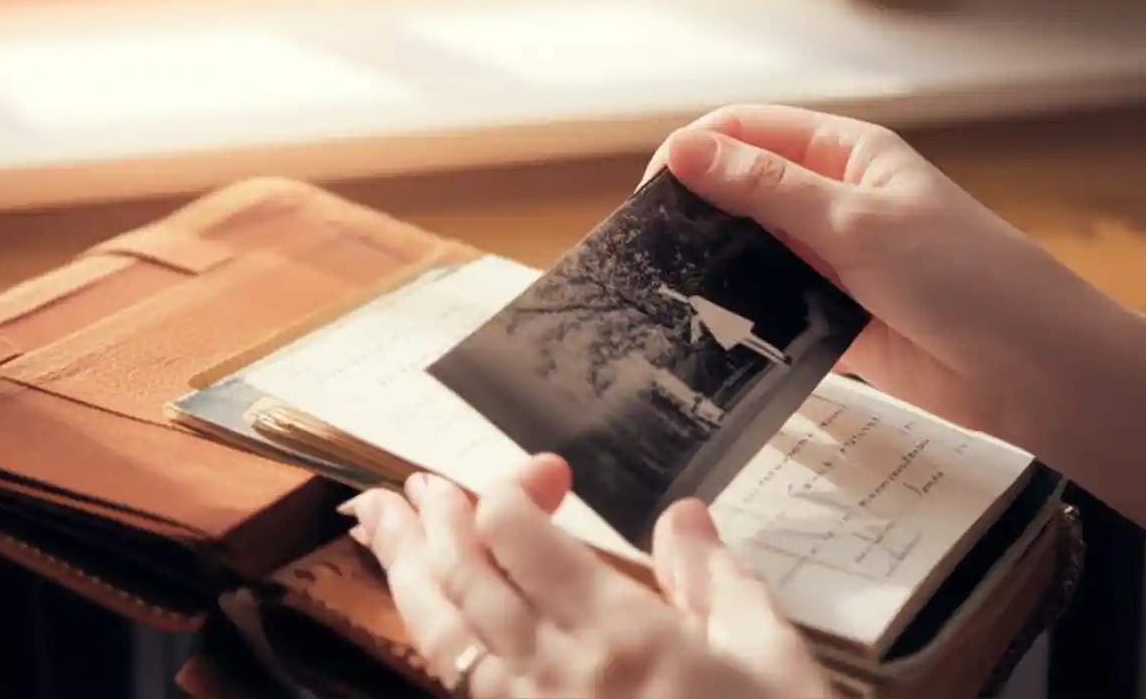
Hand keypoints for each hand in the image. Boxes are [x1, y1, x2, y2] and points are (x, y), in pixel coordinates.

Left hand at [341, 454, 831, 698]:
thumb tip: (682, 516)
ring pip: (442, 632)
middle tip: (422, 484)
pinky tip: (426, 605)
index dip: (513, 490)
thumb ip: (718, 580)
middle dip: (436, 520)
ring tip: (378, 519)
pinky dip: (430, 630)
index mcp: (622, 636)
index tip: (547, 473)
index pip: (520, 540)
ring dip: (407, 567)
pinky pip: (458, 682)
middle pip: (465, 579)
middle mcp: (558, 673)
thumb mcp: (774, 660)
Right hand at [642, 105, 1145, 522]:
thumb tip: (684, 151)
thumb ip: (767, 189)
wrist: (1025, 368)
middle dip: (693, 211)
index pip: (747, 132)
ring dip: (711, 264)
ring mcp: (826, 259)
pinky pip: (765, 305)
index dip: (694, 152)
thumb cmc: (963, 275)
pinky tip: (702, 326)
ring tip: (660, 289)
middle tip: (645, 248)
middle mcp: (828, 201)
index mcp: (842, 154)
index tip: (649, 195)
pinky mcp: (824, 315)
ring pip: (747, 251)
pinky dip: (736, 312)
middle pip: (739, 190)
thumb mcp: (856, 221)